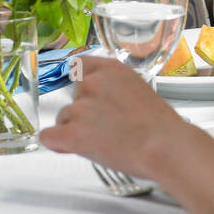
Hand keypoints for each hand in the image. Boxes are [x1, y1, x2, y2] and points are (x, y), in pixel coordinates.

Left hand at [40, 56, 186, 178]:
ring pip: (63, 117)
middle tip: (105, 126)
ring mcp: (80, 108)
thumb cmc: (161, 126)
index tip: (87, 95)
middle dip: (83, 110)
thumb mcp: (140, 91)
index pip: (79, 65)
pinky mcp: (72, 133)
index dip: (82, 83)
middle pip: (73, 95)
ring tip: (103, 142)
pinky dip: (58, 143)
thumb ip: (117, 89)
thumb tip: (107, 103)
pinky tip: (70, 147)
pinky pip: (48, 136)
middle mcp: (91, 83)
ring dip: (76, 129)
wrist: (165, 147)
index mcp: (110, 69)